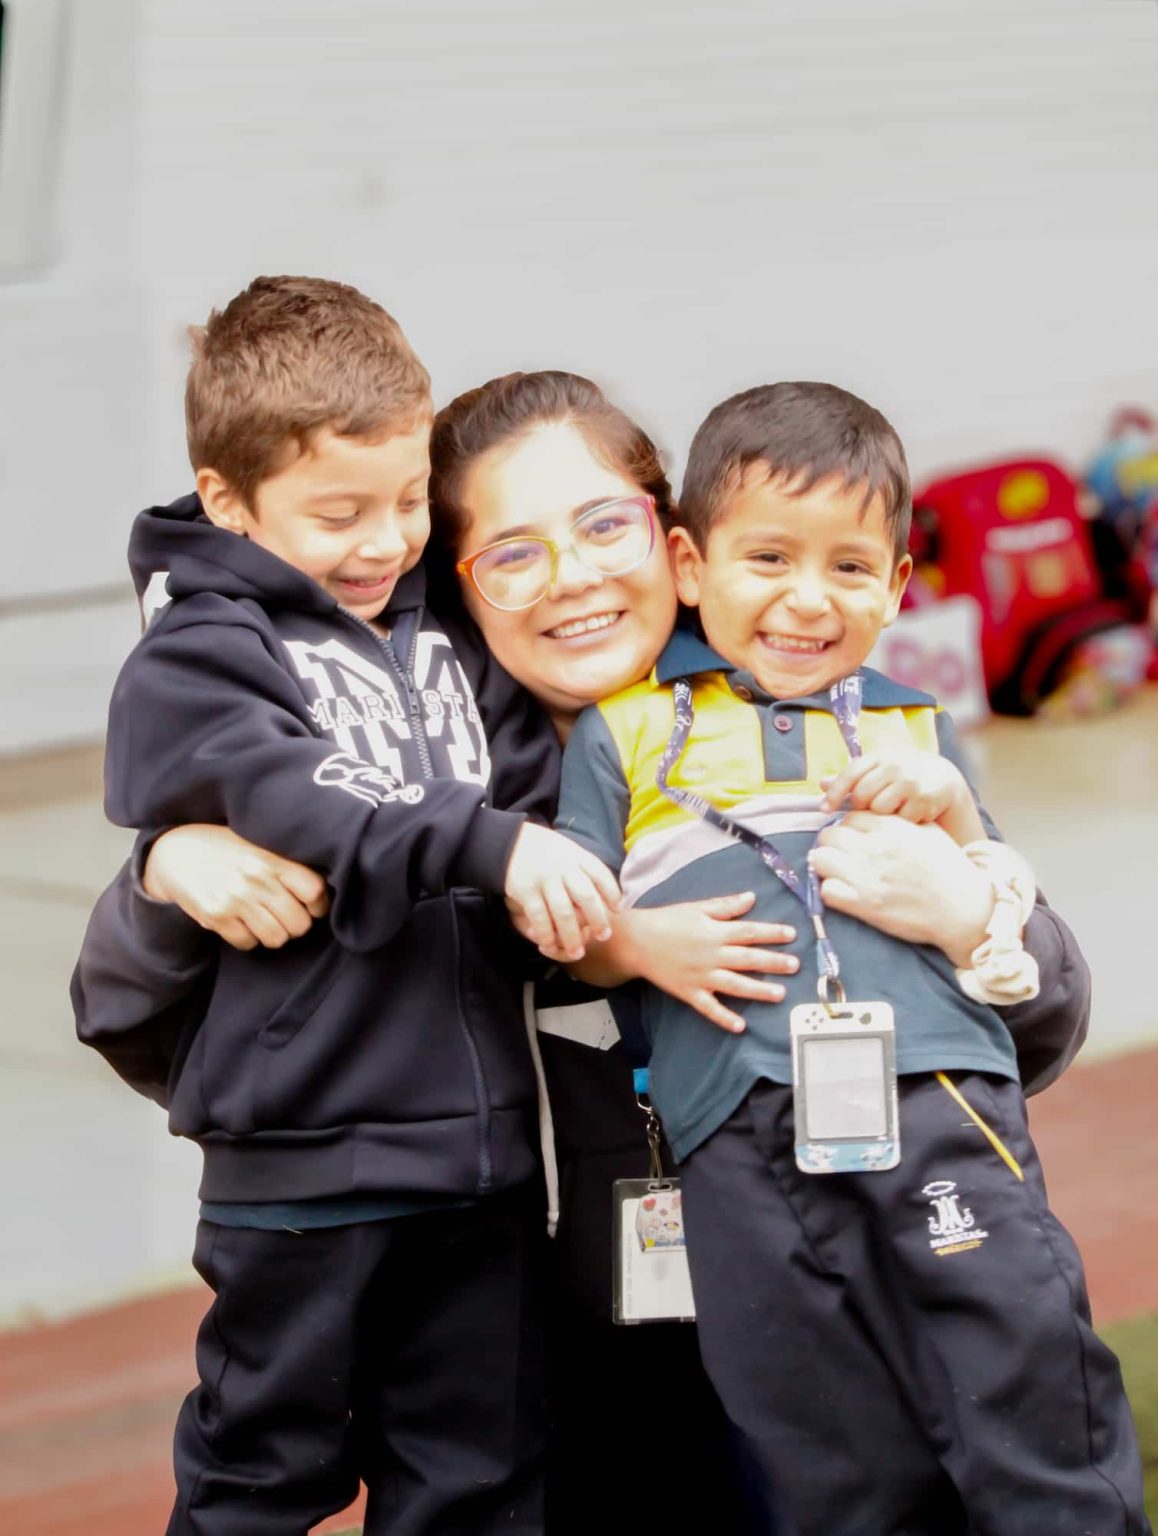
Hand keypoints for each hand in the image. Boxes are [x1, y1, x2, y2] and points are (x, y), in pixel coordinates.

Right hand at [143, 825, 328, 950]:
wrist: (175, 851)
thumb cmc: (224, 846)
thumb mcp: (258, 842)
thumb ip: (285, 861)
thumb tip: (320, 888)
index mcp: (272, 858)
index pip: (314, 890)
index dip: (319, 905)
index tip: (314, 907)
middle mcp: (256, 880)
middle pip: (299, 923)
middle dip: (296, 924)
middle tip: (287, 917)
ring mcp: (235, 900)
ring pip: (276, 938)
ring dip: (274, 934)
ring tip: (265, 920)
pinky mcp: (216, 917)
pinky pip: (248, 943)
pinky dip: (249, 939)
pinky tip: (243, 923)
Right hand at [504, 824, 620, 958]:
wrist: (508, 842)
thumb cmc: (546, 851)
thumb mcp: (569, 851)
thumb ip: (585, 870)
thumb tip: (609, 896)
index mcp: (577, 856)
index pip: (601, 874)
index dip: (612, 893)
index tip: (618, 910)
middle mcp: (563, 867)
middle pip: (587, 897)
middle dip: (598, 920)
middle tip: (603, 936)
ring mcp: (544, 879)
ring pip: (564, 913)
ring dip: (572, 936)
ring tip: (577, 952)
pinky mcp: (525, 890)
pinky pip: (539, 917)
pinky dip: (546, 933)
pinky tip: (549, 944)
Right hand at [617, 893, 797, 1033]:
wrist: (636, 942)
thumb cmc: (668, 921)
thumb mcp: (697, 907)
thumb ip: (726, 905)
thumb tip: (752, 897)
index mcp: (714, 932)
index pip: (749, 932)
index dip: (771, 932)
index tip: (791, 934)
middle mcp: (711, 955)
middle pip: (747, 959)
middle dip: (773, 963)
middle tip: (795, 966)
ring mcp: (701, 976)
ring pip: (735, 985)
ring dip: (758, 991)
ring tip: (780, 995)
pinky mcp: (689, 993)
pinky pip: (709, 1008)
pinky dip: (724, 1017)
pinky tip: (740, 1026)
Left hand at [809, 813, 993, 966]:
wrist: (964, 908)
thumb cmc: (950, 870)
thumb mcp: (929, 832)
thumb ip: (900, 821)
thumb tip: (875, 817)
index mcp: (891, 827)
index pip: (848, 817)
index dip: (849, 829)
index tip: (855, 841)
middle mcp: (875, 848)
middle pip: (828, 835)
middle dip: (833, 846)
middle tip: (843, 858)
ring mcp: (867, 876)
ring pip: (819, 859)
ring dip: (826, 867)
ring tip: (840, 875)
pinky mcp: (864, 904)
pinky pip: (827, 890)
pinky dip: (832, 892)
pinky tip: (846, 895)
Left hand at [821, 749, 985, 844]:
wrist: (942, 778)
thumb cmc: (902, 774)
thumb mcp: (878, 768)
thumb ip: (852, 776)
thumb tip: (822, 783)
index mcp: (880, 756)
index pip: (851, 773)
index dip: (834, 793)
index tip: (824, 809)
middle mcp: (894, 765)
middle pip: (862, 795)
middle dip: (861, 806)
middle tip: (870, 806)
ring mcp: (910, 781)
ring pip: (879, 809)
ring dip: (881, 814)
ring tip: (892, 807)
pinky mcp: (923, 799)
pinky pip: (899, 819)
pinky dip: (900, 821)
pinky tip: (907, 812)